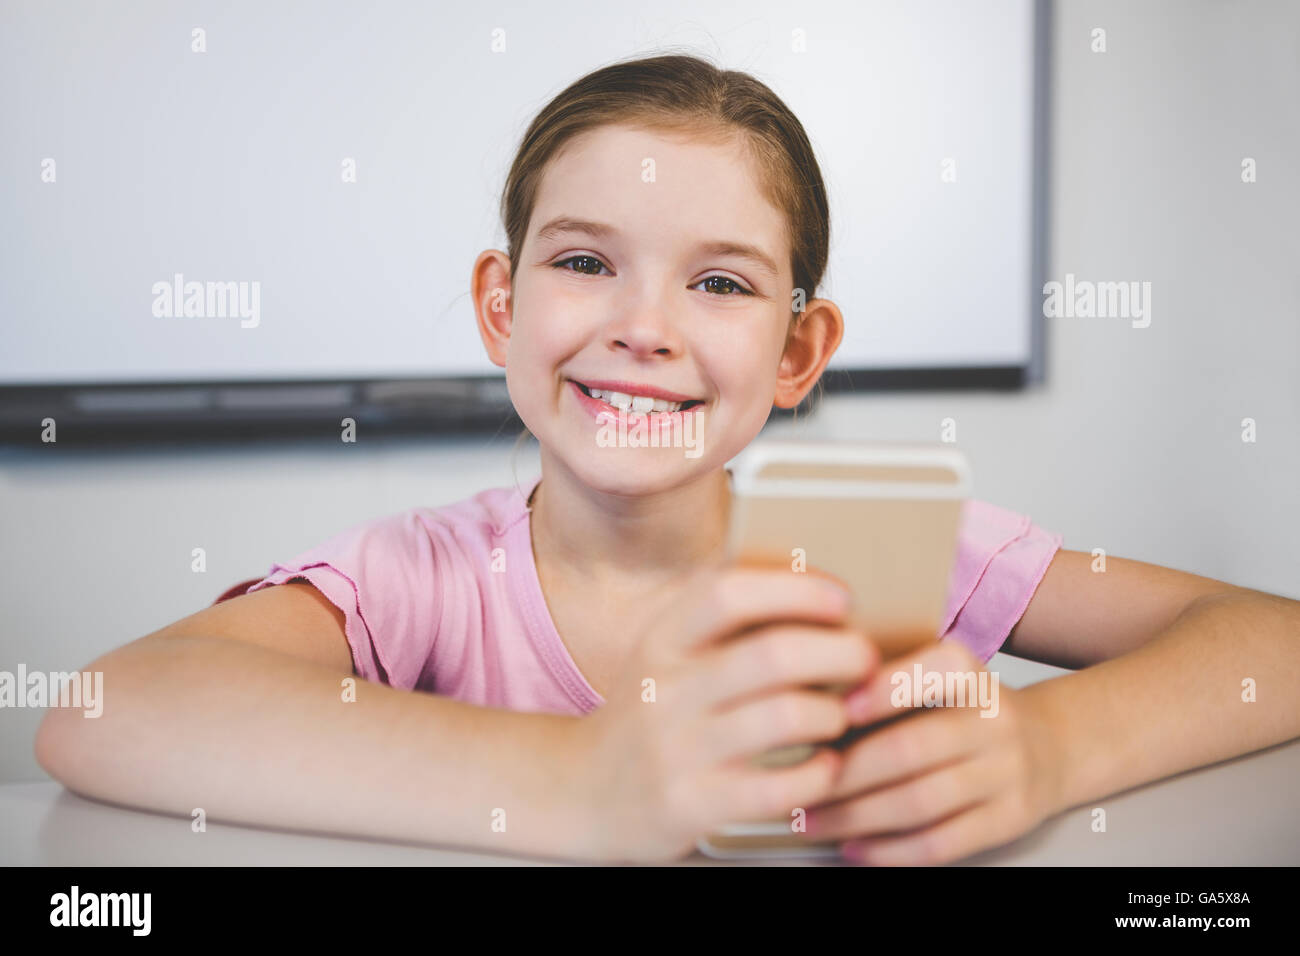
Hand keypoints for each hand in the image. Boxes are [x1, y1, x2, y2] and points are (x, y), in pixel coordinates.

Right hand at [567, 566, 878, 861]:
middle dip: (839, 651)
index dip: (796, 589)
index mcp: (662, 638)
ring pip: (785, 717)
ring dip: (833, 713)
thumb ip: (726, 621)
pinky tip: (824, 766)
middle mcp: (663, 688)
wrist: (583, 791)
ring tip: (839, 715)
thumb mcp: (668, 653)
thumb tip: (821, 590)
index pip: (728, 592)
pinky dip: (820, 774)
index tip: (841, 599)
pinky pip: (780, 787)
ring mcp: (675, 749)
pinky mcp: (691, 805)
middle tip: (864, 659)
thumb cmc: (651, 712)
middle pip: (772, 654)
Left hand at [805, 640, 1063, 864]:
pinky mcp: (1008, 819)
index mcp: (971, 674)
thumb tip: (805, 706)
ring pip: (922, 801)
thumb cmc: (965, 710)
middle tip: (798, 784)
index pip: (934, 670)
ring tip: (813, 821)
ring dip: (857, 817)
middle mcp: (994, 720)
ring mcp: (1006, 773)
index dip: (884, 690)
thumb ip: (885, 683)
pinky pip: (942, 841)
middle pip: (912, 748)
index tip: (836, 708)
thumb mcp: (938, 677)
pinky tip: (855, 846)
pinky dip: (891, 850)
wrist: (1050, 744)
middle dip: (845, 772)